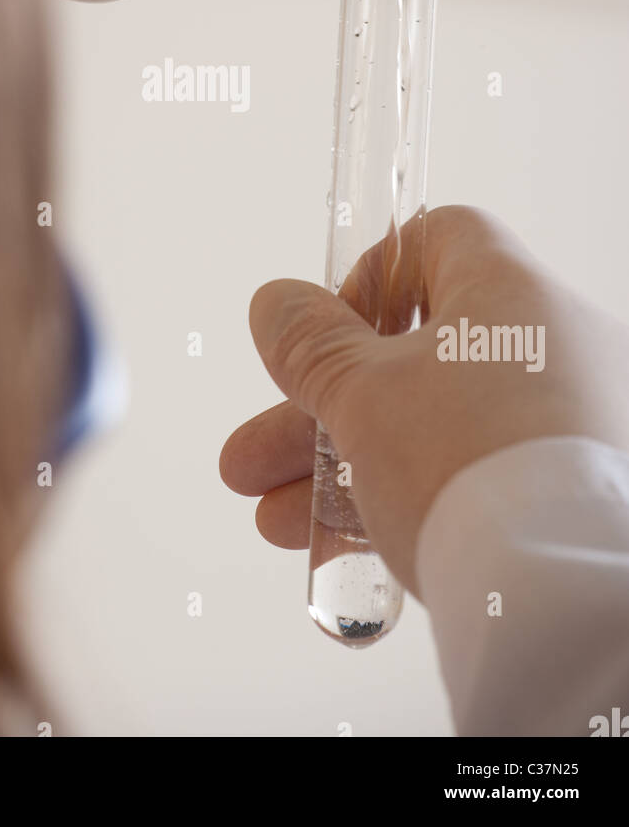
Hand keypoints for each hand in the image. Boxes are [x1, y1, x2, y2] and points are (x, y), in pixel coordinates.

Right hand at [220, 206, 628, 594]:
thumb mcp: (361, 395)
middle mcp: (555, 344)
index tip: (325, 337)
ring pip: (440, 427)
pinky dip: (415, 502)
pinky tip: (346, 555)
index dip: (367, 277)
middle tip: (255, 458)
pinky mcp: (576, 491)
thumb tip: (277, 302)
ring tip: (279, 522)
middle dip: (318, 409)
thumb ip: (311, 345)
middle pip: (417, 355)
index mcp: (510, 290)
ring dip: (347, 467)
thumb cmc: (462, 462)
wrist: (566, 592)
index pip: (437, 239)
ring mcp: (572, 423)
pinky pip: (482, 478)